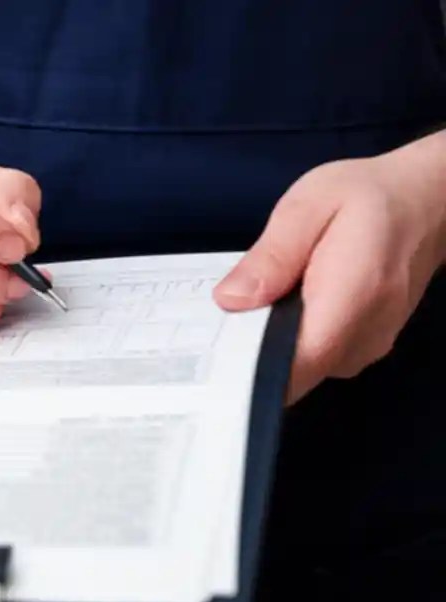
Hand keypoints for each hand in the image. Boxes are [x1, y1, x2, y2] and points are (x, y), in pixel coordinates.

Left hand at [215, 137, 445, 403]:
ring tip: (244, 309)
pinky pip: (314, 358)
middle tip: (212, 327)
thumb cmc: (365, 197)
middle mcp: (363, 336)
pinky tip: (274, 310)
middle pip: (292, 373)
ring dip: (268, 346)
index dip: (247, 371)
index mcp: (352, 297)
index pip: (296, 364)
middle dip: (248, 355)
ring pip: (301, 368)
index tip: (210, 359)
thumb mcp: (308, 206)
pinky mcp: (360, 348)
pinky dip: (288, 341)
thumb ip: (271, 256)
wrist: (423, 204)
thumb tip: (231, 301)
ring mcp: (365, 348)